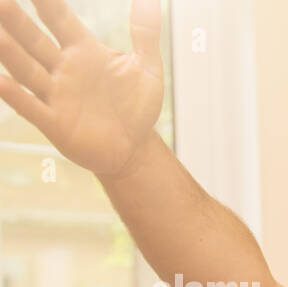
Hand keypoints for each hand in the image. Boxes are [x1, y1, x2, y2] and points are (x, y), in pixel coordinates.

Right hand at [0, 0, 163, 175]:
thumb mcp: (147, 69)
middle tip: (1, 1)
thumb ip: (145, 34)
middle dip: (15, 20)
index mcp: (82, 49)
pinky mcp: (55, 123)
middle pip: (33, 39)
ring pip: (27, 69)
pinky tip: (2, 82)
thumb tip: (150, 0)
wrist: (135, 149)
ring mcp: (56, 95)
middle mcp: (62, 68)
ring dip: (10, 52)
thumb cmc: (135, 107)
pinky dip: (16, 96)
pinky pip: (32, 107)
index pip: (58, 17)